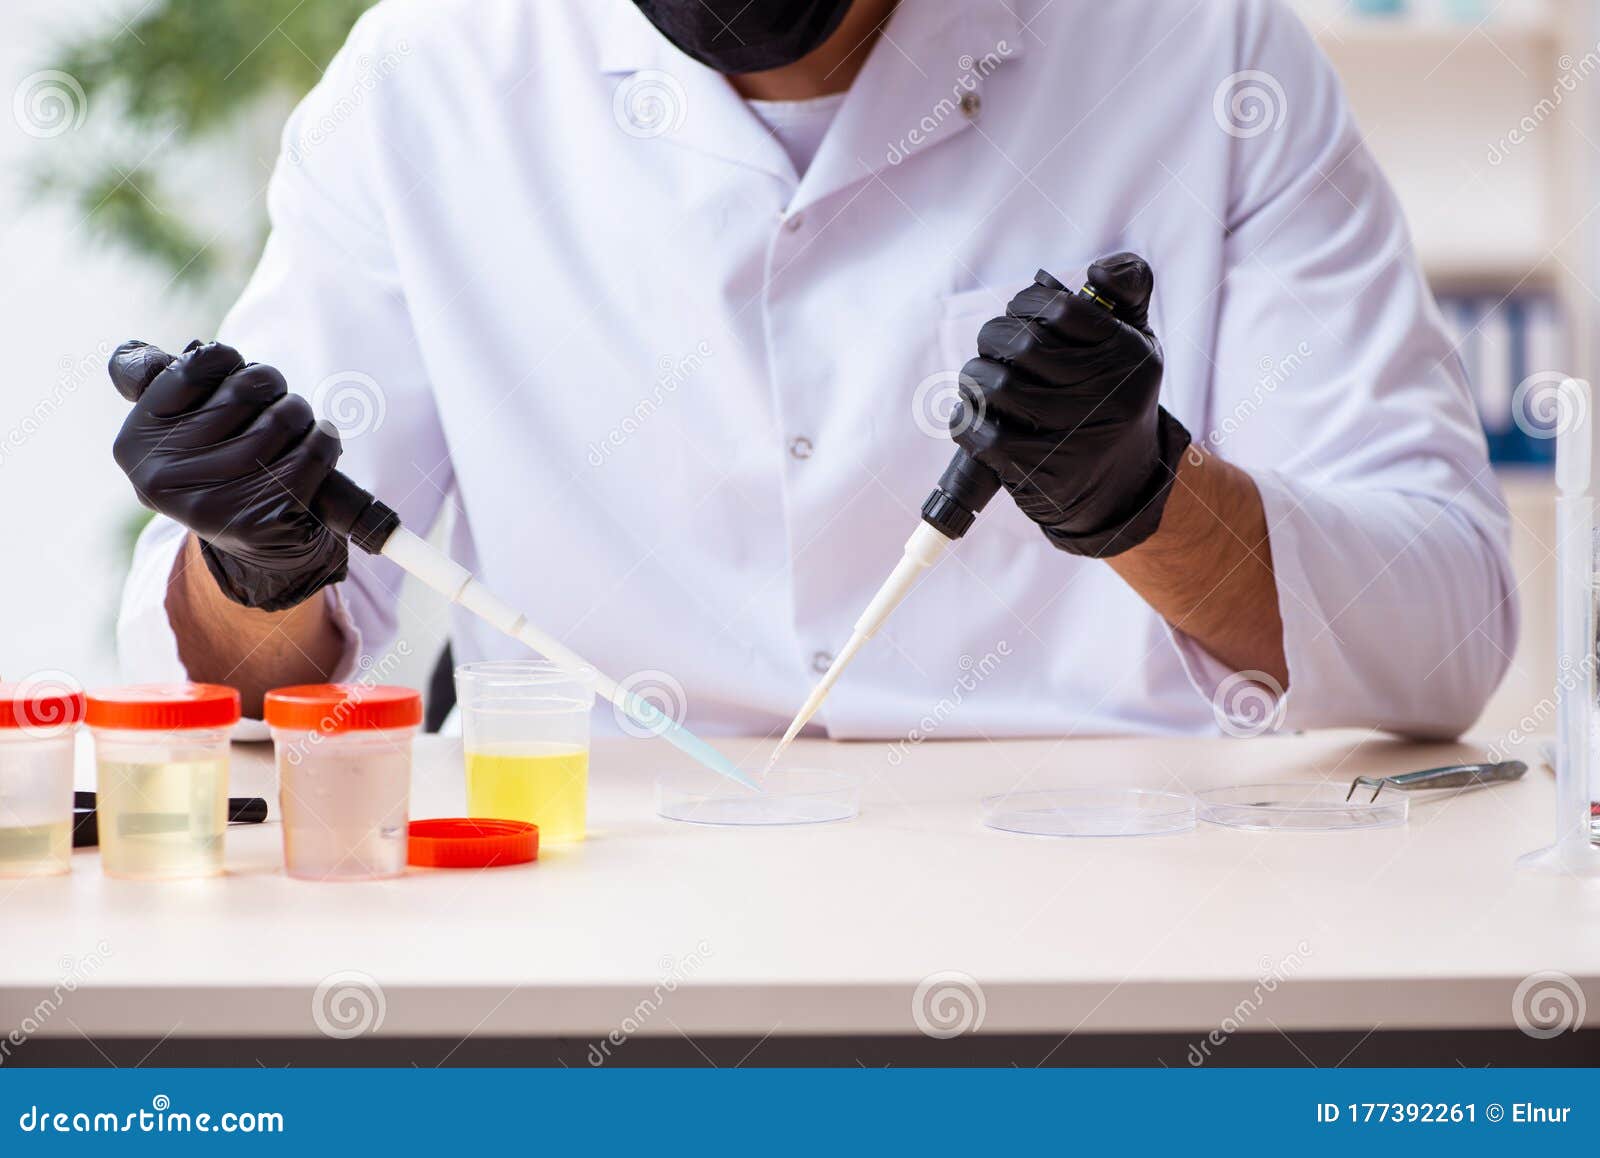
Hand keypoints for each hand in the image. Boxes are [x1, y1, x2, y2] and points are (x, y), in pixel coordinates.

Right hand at [109, 340, 347, 610]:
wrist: (263, 549)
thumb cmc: (227, 469)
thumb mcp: (184, 430)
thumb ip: (172, 387)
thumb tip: (151, 352)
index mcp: (136, 442)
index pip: (195, 366)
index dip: (230, 360)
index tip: (237, 374)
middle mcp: (162, 477)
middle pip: (246, 389)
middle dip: (273, 386)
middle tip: (275, 401)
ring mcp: (211, 504)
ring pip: (283, 418)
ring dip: (302, 415)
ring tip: (295, 428)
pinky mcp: (261, 522)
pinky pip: (313, 452)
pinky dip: (325, 441)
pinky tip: (317, 447)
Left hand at [953, 253, 1191, 556]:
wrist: (1122, 487)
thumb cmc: (1114, 400)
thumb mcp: (1134, 343)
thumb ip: (1127, 291)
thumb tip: (1101, 268)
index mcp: (1127, 354)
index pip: (1058, 308)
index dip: (1025, 306)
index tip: (1020, 317)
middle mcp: (1108, 394)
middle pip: (1020, 344)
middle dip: (993, 339)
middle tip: (993, 350)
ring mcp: (1075, 435)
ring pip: (995, 385)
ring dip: (973, 378)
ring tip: (980, 382)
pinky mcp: (1042, 470)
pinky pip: (982, 433)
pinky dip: (965, 419)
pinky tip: (973, 417)